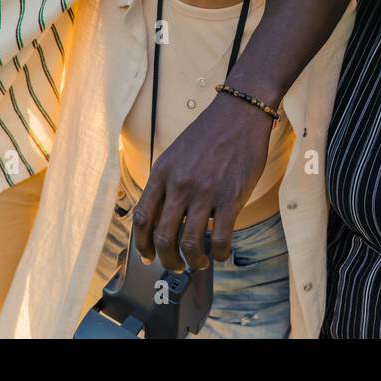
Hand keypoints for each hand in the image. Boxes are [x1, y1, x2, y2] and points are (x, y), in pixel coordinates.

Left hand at [132, 92, 270, 271]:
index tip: (147, 255)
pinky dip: (220, 253)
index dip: (142, 243)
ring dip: (192, 260)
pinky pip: (221, 238)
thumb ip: (166, 182)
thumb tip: (161, 214)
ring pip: (189, 243)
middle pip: (163, 237)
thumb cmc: (209, 134)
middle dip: (167, 260)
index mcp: (163, 173)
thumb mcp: (176, 154)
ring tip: (198, 262)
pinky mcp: (230, 198)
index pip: (142, 218)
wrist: (239, 115)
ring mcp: (205, 193)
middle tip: (174, 265)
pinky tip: (221, 253)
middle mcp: (180, 185)